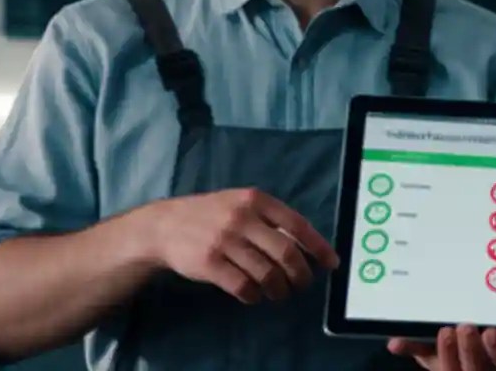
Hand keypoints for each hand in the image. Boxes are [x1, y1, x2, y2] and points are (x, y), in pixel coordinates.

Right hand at [141, 188, 338, 303]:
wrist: (164, 225)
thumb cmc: (211, 214)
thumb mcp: (241, 203)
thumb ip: (270, 220)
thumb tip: (306, 247)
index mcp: (256, 199)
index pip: (298, 225)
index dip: (318, 247)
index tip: (331, 264)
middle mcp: (242, 217)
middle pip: (286, 253)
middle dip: (300, 275)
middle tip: (301, 285)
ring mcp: (225, 240)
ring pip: (267, 274)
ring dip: (278, 289)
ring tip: (277, 293)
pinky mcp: (210, 263)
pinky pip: (243, 287)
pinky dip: (254, 296)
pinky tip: (254, 295)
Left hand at [387, 253, 495, 369]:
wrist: (487, 329)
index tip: (490, 331)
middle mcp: (483, 367)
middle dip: (469, 352)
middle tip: (464, 327)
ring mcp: (457, 365)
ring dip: (445, 354)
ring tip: (442, 329)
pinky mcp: (434, 359)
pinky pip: (421, 358)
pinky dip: (410, 348)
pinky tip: (396, 340)